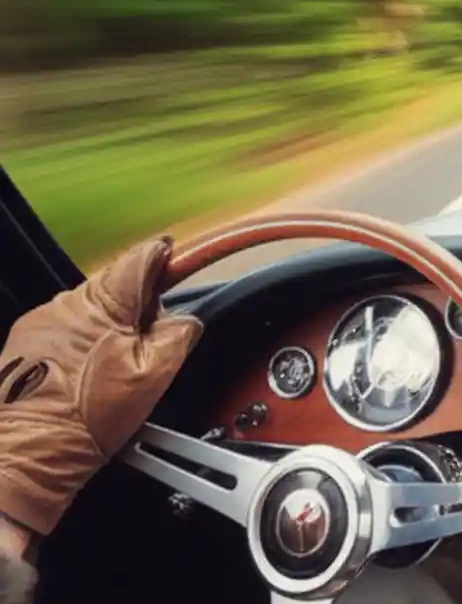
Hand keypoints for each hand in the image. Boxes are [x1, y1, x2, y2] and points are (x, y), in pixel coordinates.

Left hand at [0, 238, 202, 536]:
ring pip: (92, 309)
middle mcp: (64, 305)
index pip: (140, 260)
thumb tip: (186, 319)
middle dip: (139, 307)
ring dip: (110, 327)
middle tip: (151, 342)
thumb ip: (177, 335)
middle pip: (116, 286)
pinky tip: (90, 375)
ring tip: (117, 368)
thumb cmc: (83, 423)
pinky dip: (85, 344)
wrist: (28, 456)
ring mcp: (40, 324)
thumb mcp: (153, 377)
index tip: (174, 255)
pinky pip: (67, 330)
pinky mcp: (25, 345)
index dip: (163, 256)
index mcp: (101, 305)